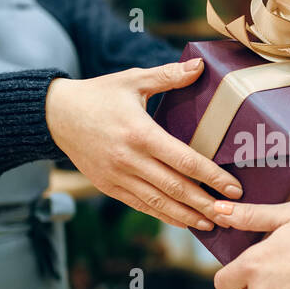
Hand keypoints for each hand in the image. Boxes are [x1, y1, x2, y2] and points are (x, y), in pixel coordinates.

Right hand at [45, 60, 241, 229]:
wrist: (55, 116)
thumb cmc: (98, 95)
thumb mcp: (132, 80)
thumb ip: (167, 76)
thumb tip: (200, 65)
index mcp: (140, 133)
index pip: (184, 160)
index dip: (212, 176)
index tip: (234, 187)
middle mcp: (129, 160)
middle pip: (175, 188)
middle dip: (206, 203)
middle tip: (232, 213)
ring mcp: (117, 177)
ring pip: (159, 203)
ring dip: (188, 216)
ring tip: (213, 223)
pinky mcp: (108, 187)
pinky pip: (141, 206)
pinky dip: (164, 216)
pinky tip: (183, 221)